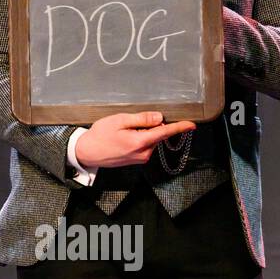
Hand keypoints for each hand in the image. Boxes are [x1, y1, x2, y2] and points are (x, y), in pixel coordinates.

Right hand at [74, 111, 196, 168]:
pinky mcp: (137, 160)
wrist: (87, 152)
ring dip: (143, 132)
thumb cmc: (100, 135)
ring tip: (123, 131)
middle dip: (150, 125)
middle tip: (130, 122)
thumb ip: (141, 119)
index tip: (192, 125)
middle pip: (157, 134)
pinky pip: (145, 145)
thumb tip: (159, 118)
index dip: (179, 127)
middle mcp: (144, 153)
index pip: (165, 132)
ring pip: (151, 140)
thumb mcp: (120, 121)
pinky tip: (123, 137)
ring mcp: (140, 158)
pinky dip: (139, 138)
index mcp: (140, 142)